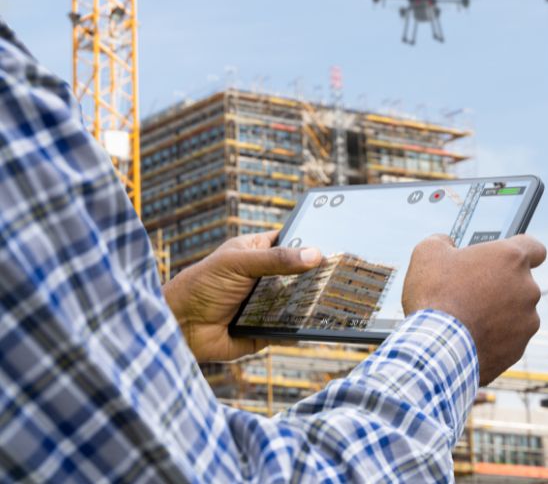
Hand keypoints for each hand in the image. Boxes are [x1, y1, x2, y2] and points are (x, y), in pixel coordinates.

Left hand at [163, 230, 322, 362]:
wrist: (178, 327)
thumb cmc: (201, 285)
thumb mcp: (239, 264)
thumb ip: (276, 259)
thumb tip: (315, 254)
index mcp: (258, 253)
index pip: (292, 242)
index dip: (312, 242)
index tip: (338, 242)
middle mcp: (266, 277)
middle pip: (300, 274)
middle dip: (318, 275)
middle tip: (343, 273)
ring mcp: (267, 304)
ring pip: (299, 302)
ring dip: (312, 302)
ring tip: (338, 297)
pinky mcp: (266, 330)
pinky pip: (290, 329)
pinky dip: (301, 328)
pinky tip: (319, 324)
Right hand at [402, 234, 545, 385]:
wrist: (437, 347)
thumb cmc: (435, 295)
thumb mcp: (428, 253)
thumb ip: (443, 241)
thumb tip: (447, 243)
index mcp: (511, 258)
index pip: (535, 248)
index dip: (521, 251)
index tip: (507, 259)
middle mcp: (527, 288)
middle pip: (520, 283)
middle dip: (500, 286)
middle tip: (471, 291)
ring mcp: (527, 321)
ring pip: (517, 313)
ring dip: (498, 313)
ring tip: (468, 318)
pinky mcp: (519, 348)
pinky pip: (509, 339)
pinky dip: (494, 338)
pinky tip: (470, 338)